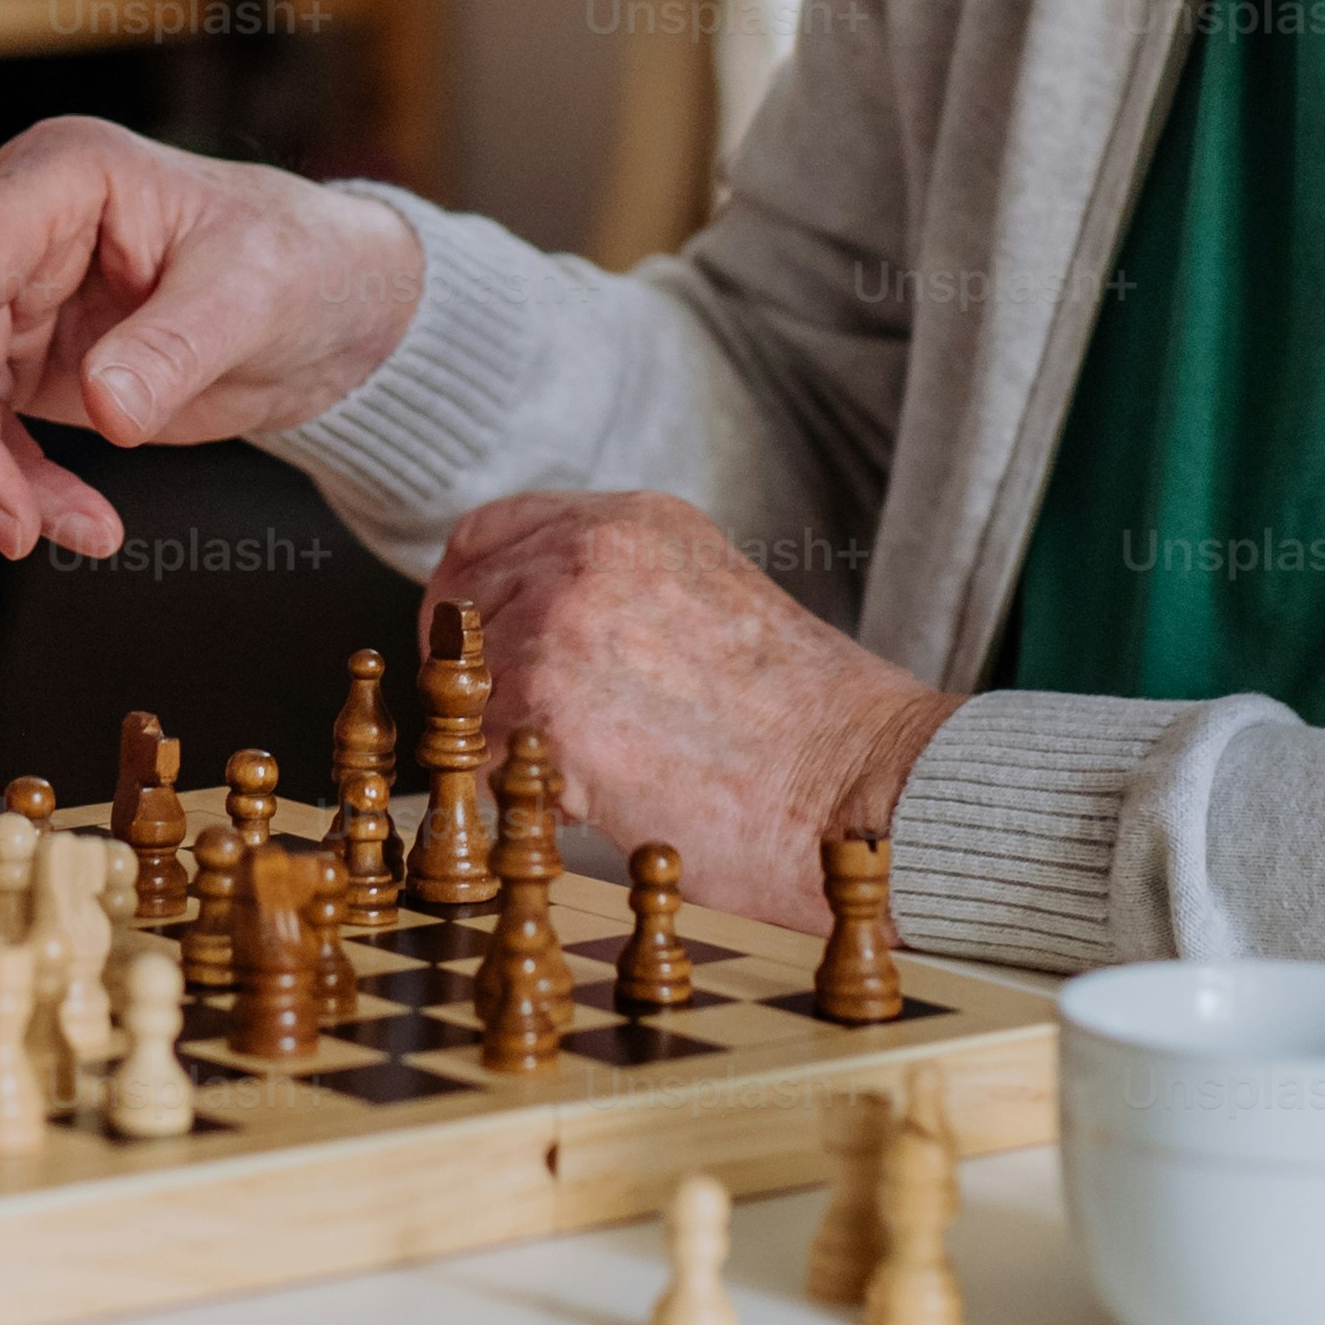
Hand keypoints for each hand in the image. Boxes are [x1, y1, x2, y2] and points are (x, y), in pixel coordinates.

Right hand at [0, 116, 425, 559]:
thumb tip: (109, 410)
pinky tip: (87, 524)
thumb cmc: (299, 261)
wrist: (334, 306)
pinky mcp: (35, 359)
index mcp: (64, 175)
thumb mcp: (253, 296)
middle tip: (15, 527)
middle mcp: (23, 228)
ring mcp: (23, 296)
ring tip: (82, 533)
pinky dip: (26, 484)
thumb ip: (176, 348)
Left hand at [440, 489, 958, 932]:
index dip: (466, 599)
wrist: (864, 786)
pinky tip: (592, 803)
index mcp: (631, 521)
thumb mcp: (708, 597)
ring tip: (590, 773)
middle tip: (533, 738)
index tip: (471, 651)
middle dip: (481, 682)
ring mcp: (561, 628)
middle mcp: (587, 556)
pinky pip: (481, 761)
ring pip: (464, 691)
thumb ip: (615, 588)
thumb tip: (521, 623)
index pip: (483, 536)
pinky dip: (519, 794)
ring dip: (503, 742)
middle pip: (461, 616)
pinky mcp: (550, 714)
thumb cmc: (803, 721)